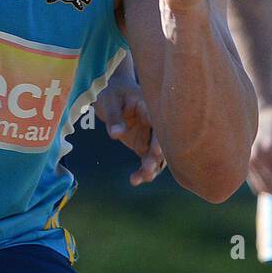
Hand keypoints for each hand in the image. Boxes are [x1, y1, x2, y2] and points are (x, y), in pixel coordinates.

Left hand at [95, 69, 164, 185]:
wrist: (110, 93)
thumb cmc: (111, 92)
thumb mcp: (110, 101)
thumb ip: (114, 117)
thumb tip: (116, 135)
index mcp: (149, 108)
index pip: (159, 123)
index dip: (161, 137)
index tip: (157, 151)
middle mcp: (154, 123)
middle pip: (161, 142)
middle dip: (157, 157)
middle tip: (148, 170)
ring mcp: (150, 135)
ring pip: (157, 155)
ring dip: (152, 168)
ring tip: (143, 178)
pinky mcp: (143, 144)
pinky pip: (147, 160)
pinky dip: (143, 171)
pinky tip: (134, 180)